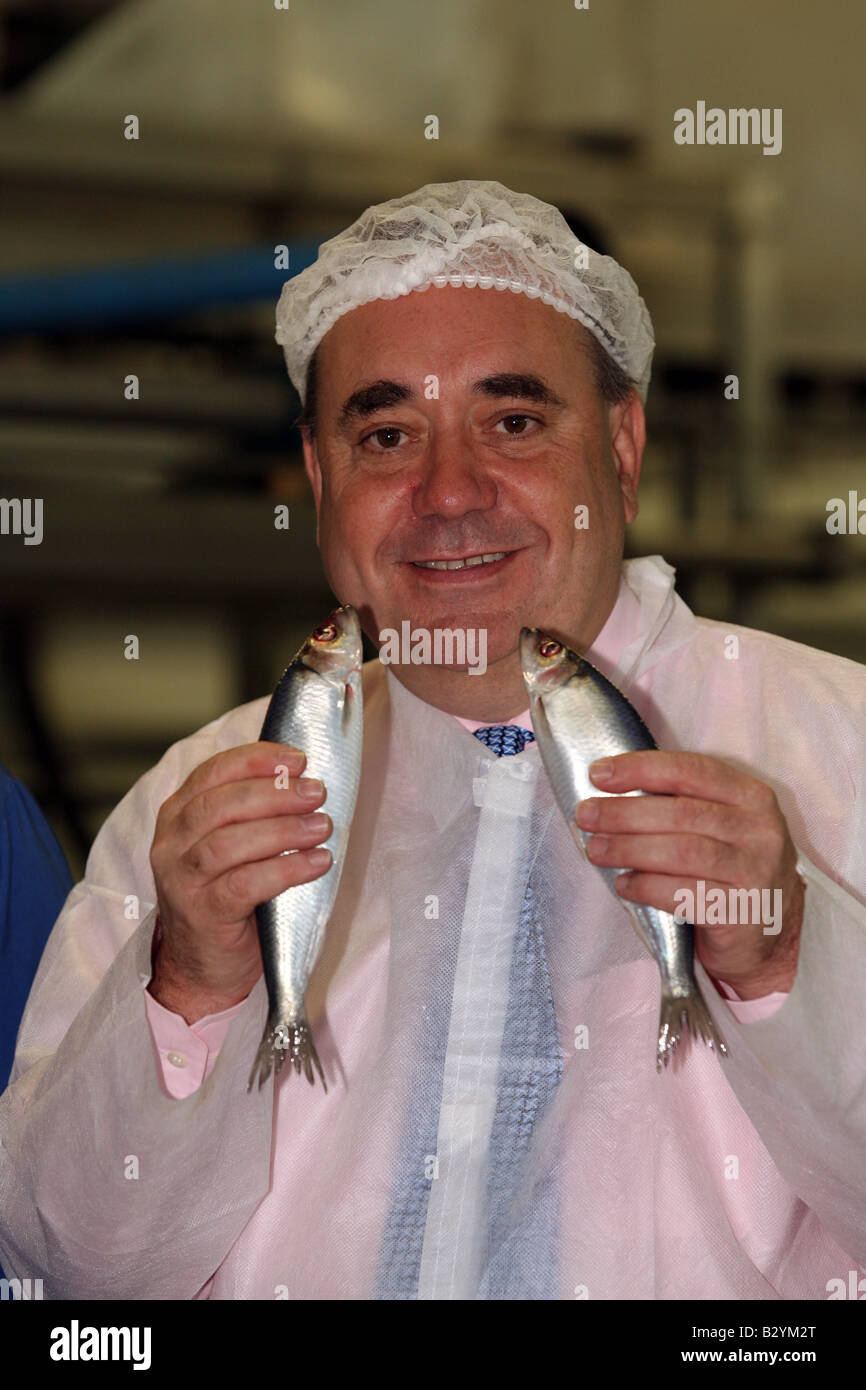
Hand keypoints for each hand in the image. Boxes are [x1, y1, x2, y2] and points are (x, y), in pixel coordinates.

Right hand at [149, 742, 332, 1021]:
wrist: (202, 967)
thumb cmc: (227, 896)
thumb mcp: (230, 846)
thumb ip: (251, 813)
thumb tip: (303, 780)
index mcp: (177, 815)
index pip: (212, 773)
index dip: (255, 760)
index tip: (297, 760)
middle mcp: (171, 844)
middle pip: (219, 804)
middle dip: (273, 793)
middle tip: (316, 793)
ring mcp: (182, 881)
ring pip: (228, 843)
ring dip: (282, 830)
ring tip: (321, 827)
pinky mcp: (202, 914)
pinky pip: (244, 885)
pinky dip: (285, 869)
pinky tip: (317, 863)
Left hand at [575, 751, 804, 999]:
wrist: (772, 935)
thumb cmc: (731, 869)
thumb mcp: (723, 826)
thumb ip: (681, 805)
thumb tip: (609, 795)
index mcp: (752, 797)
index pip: (691, 771)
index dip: (641, 769)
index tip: (598, 774)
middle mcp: (760, 831)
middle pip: (682, 813)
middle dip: (624, 812)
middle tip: (586, 816)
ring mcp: (756, 873)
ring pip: (682, 852)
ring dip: (629, 849)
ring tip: (595, 850)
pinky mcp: (742, 913)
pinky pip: (684, 894)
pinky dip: (646, 887)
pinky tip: (624, 885)